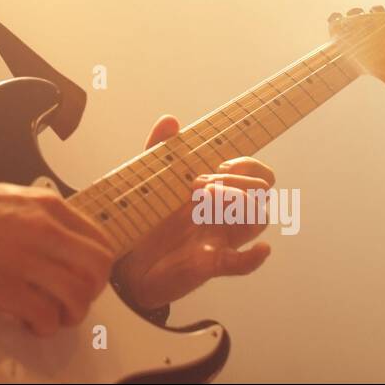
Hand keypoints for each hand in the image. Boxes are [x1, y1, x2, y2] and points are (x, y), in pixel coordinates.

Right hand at [0, 177, 116, 337]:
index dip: (97, 268)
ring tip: (53, 316)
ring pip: (77, 296)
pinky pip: (45, 316)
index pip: (99, 241)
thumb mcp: (14, 197)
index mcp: (47, 207)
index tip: (84, 278)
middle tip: (74, 300)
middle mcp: (43, 230)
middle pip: (97, 270)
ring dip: (70, 314)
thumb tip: (62, 244)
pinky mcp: (3, 286)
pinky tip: (30, 323)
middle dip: (91, 292)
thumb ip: (42, 218)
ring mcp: (24, 259)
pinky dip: (44, 327)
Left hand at [114, 114, 273, 309]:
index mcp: (215, 191)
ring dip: (239, 204)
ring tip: (203, 199)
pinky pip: (243, 264)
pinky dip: (255, 257)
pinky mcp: (211, 264)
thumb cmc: (145, 218)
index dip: (248, 165)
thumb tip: (170, 120)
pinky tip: (260, 249)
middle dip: (237, 182)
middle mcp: (224, 214)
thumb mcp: (151, 180)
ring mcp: (220, 238)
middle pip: (261, 193)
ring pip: (257, 220)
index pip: (254, 174)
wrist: (123, 258)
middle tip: (199, 184)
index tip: (221, 164)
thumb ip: (160, 150)